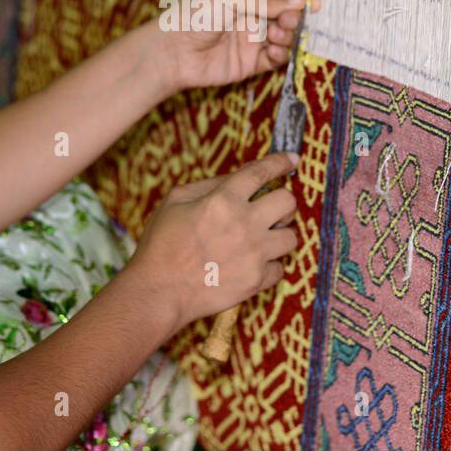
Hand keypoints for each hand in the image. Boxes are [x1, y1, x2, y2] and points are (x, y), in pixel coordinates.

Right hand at [128, 152, 300, 328]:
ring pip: (292, 237)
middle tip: (272, 209)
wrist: (159, 291)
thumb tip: (237, 179)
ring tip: (264, 239)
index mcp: (223, 199)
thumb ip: (209, 185)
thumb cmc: (162, 243)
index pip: (261, 172)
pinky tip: (253, 264)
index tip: (292, 159)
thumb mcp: (176, 201)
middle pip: (287, 201)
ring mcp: (254, 254)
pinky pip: (280, 268)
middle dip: (283, 202)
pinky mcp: (256, 280)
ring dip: (280, 235)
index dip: (281, 162)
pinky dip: (269, 266)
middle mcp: (244, 223)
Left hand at [148, 0, 320, 93]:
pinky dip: (281, 54)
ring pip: (285, 37)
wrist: (172, 50)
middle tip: (288, 21)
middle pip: (286, 15)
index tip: (314, 2)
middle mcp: (251, 16)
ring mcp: (251, 40)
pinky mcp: (250, 64)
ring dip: (287, 36)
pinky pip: (276, 59)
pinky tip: (272, 51)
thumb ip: (267, 1)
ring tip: (275, 36)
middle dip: (294, 17)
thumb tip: (300, 2)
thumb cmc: (195, 15)